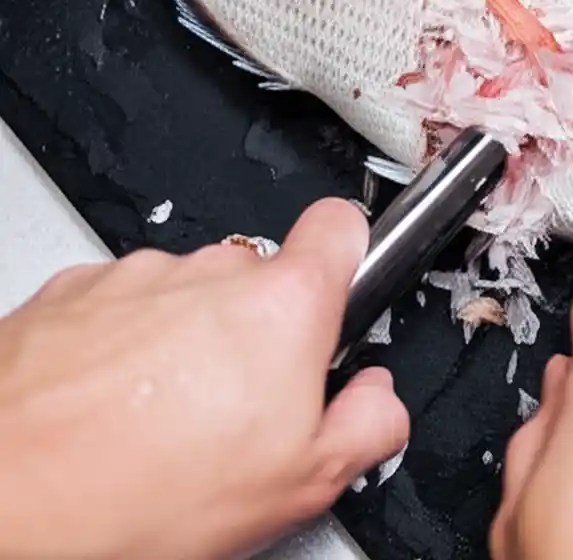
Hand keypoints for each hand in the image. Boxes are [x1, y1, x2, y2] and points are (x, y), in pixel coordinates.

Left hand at [0, 198, 409, 559]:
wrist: (3, 501)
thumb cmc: (138, 494)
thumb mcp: (303, 483)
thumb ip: (369, 425)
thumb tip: (378, 401)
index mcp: (281, 306)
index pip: (341, 227)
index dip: (349, 257)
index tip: (341, 294)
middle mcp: (209, 272)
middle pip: (261, 279)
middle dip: (261, 333)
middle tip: (242, 411)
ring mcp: (133, 278)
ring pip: (187, 297)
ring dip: (187, 345)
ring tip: (163, 427)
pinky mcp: (67, 294)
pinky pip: (119, 311)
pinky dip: (122, 351)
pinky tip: (109, 416)